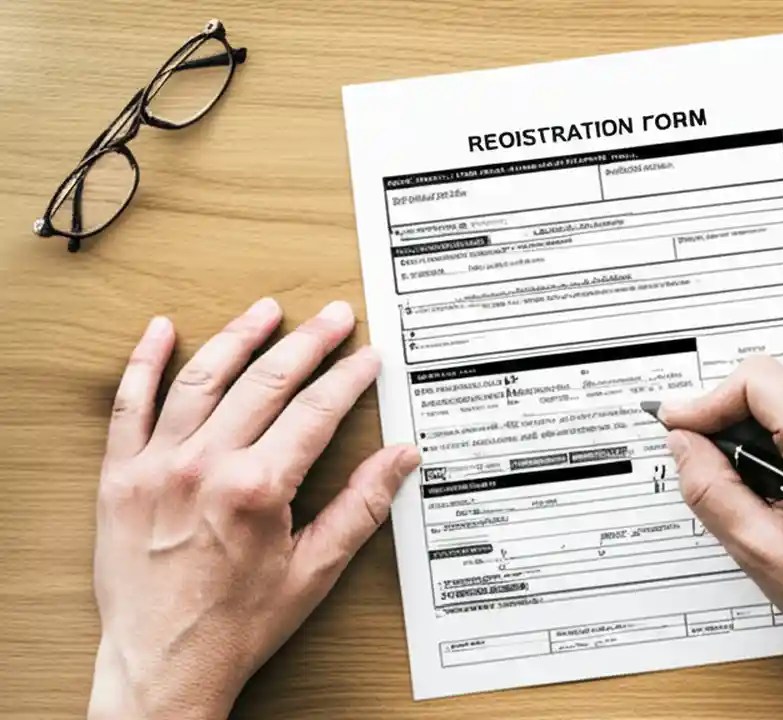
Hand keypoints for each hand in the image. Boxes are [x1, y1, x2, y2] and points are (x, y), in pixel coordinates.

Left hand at [89, 299, 418, 719]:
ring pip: (202, 379)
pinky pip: (128, 405)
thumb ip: (361, 507)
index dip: (349, 376)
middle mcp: (205, 466)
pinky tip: (161, 331)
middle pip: (266, 381)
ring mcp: (157, 467)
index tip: (367, 356)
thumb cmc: (237, 624)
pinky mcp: (121, 476)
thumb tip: (400, 459)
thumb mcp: (315, 570)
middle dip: (308, 342)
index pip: (316, 410)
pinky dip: (143, 363)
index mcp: (257, 489)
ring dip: (239, 336)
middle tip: (333, 317)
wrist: (163, 664)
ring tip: (267, 311)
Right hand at [660, 357, 782, 718]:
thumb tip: (682, 443)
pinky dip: (777, 446)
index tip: (677, 426)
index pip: (758, 382)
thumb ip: (711, 489)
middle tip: (703, 464)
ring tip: (745, 489)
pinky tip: (772, 489)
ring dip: (753, 436)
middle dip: (727, 421)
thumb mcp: (760, 549)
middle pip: (771, 389)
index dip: (708, 401)